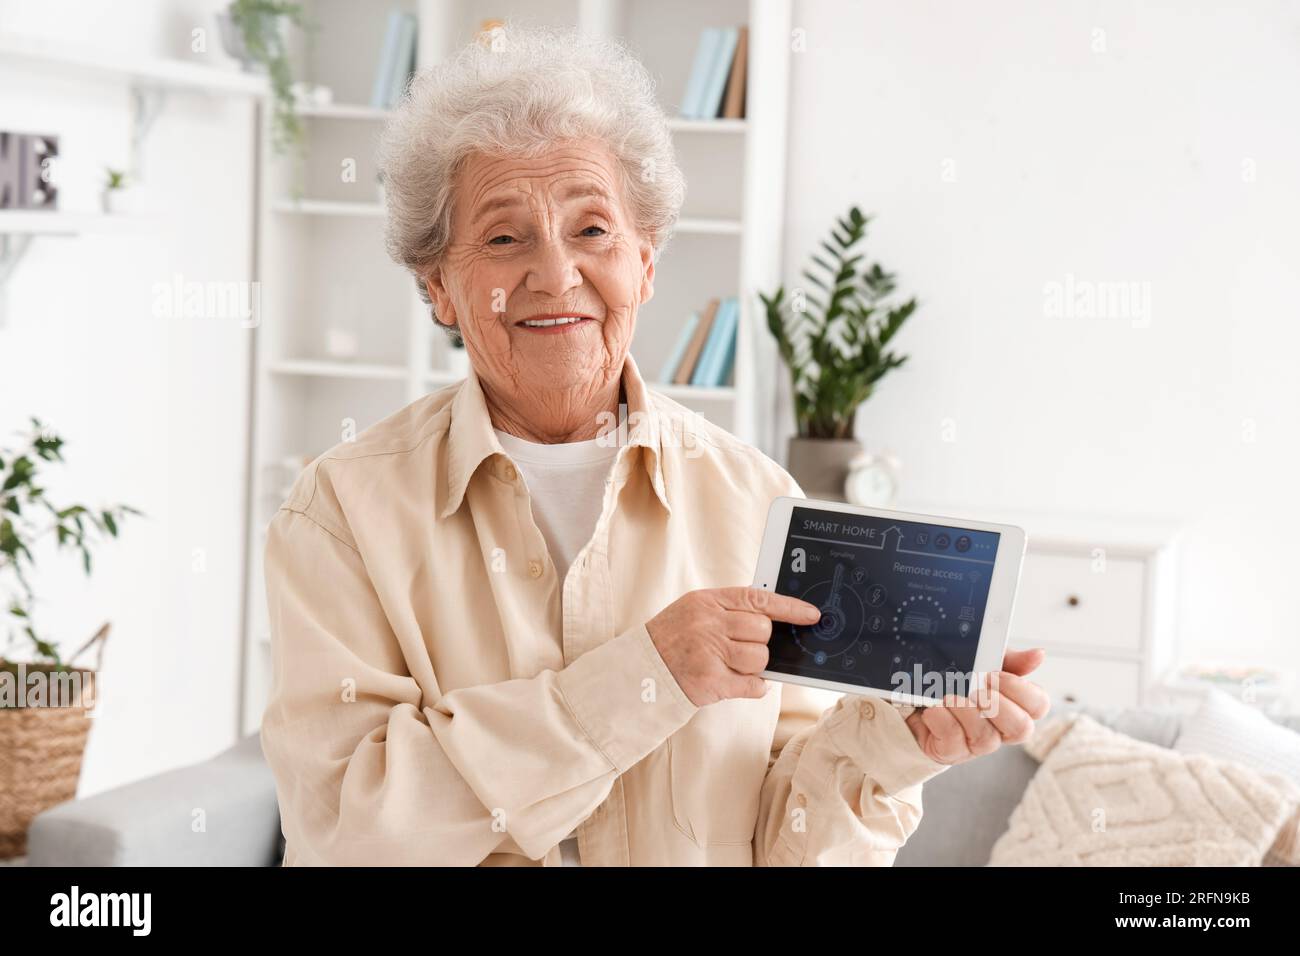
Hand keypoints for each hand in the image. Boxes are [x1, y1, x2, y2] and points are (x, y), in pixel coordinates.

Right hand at [647, 586, 821, 706]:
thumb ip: (729, 609)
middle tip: (740, 647)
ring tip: (730, 665)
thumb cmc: (672, 638)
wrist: (640, 671)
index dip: (789, 608)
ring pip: (760, 658)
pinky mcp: (711, 682)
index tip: (811, 615)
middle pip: (763, 630)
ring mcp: (709, 653)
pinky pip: (754, 685)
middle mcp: (708, 624)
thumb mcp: (694, 610)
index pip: (758, 599)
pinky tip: (736, 681)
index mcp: (706, 601)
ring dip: (754, 665)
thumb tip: (772, 618)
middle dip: (761, 642)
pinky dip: (754, 686)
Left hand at [903, 648, 1051, 764]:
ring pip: (986, 738)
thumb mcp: (980, 660)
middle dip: (999, 707)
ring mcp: (975, 743)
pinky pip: (953, 742)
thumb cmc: (952, 679)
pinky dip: (942, 721)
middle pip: (1021, 729)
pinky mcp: (950, 752)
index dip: (1022, 691)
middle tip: (977, 689)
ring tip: (949, 696)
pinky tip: (934, 709)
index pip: (1038, 706)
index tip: (996, 674)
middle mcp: (999, 728)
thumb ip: (1008, 658)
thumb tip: (1038, 655)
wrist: (911, 693)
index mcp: (1012, 704)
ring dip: (966, 712)